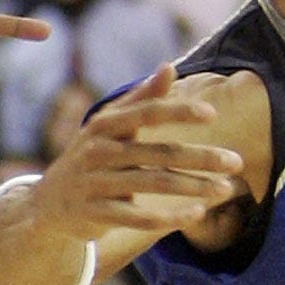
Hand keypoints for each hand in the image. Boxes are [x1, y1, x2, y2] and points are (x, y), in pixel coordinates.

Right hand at [22, 65, 246, 239]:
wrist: (48, 203)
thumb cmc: (91, 156)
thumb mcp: (108, 126)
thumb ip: (140, 98)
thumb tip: (169, 66)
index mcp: (103, 125)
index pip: (145, 113)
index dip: (177, 112)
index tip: (211, 114)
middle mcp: (97, 152)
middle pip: (157, 153)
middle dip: (201, 157)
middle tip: (237, 162)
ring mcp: (95, 184)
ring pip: (153, 184)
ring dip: (194, 187)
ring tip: (226, 189)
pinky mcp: (96, 214)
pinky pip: (138, 217)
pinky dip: (169, 217)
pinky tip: (197, 214)